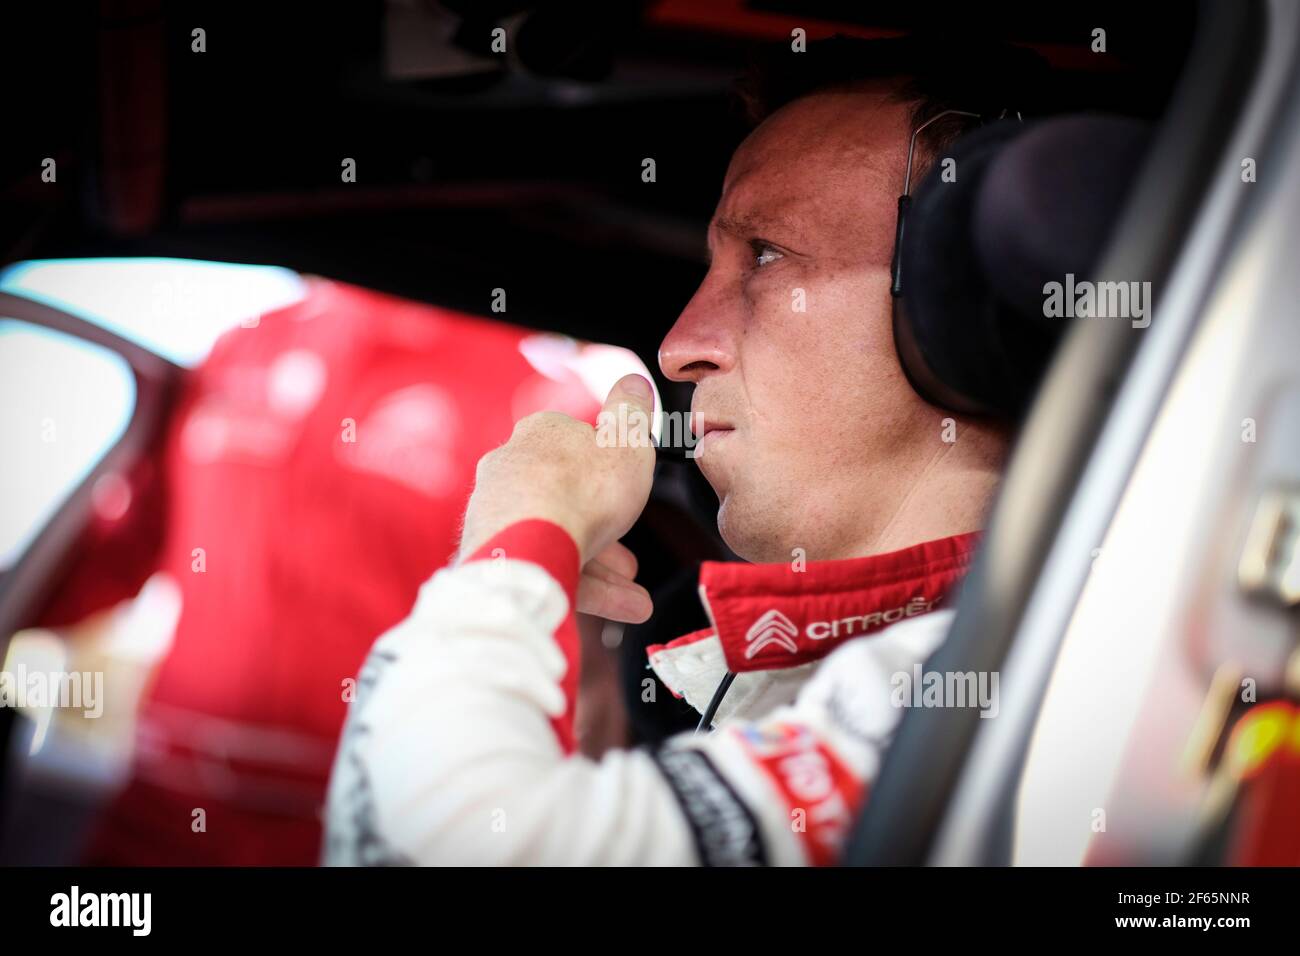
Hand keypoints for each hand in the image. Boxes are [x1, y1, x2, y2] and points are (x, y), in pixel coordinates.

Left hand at [459, 374, 656, 622]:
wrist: (530, 548)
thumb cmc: (583, 491)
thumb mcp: (627, 440)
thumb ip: (632, 411)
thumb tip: (634, 381)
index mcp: (541, 433)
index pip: (578, 445)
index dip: (610, 472)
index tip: (630, 494)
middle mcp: (511, 467)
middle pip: (568, 497)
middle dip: (606, 531)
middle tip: (630, 558)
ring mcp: (497, 511)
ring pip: (557, 536)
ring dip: (600, 567)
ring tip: (632, 596)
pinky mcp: (492, 551)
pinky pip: (543, 564)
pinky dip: (579, 584)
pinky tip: (616, 606)